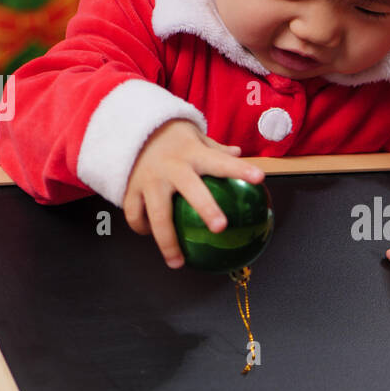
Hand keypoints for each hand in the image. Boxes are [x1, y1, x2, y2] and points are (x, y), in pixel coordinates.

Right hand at [124, 119, 264, 267]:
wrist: (130, 128)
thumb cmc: (172, 137)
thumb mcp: (195, 137)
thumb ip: (216, 150)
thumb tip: (239, 155)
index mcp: (192, 153)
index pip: (220, 161)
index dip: (240, 169)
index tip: (259, 177)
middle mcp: (171, 167)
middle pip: (190, 190)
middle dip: (205, 208)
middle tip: (220, 228)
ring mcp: (149, 179)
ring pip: (157, 214)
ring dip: (167, 241)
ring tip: (178, 262)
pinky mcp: (131, 189)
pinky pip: (135, 214)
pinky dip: (142, 228)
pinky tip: (150, 236)